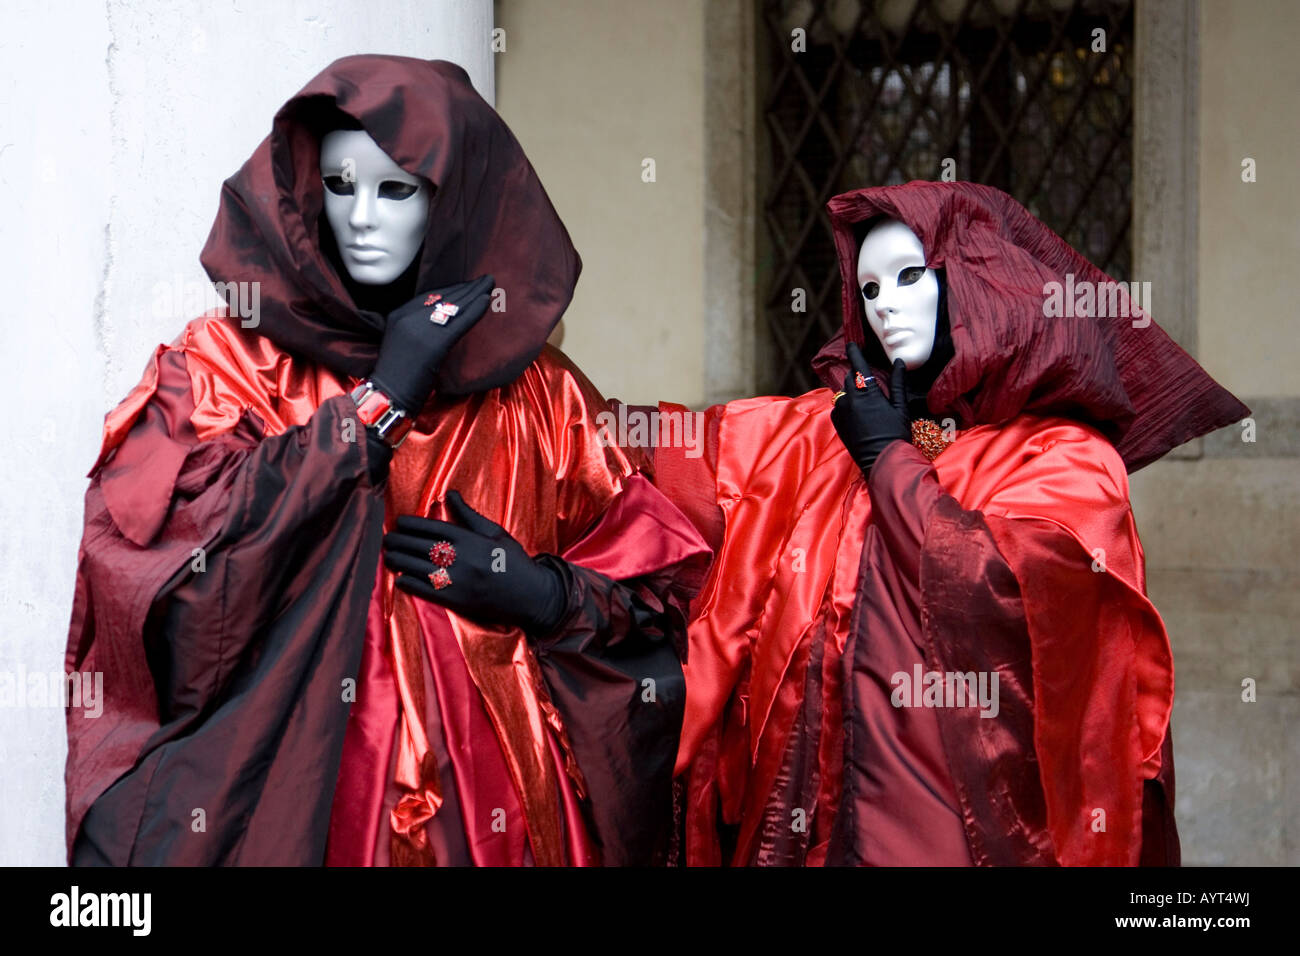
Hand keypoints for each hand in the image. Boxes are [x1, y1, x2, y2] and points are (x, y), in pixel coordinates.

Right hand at [369, 274, 494, 411]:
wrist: (389, 394)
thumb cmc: (396, 376)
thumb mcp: (402, 343)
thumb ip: (416, 329)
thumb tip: (440, 322)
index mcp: (398, 315)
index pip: (430, 295)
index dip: (452, 289)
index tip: (468, 285)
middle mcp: (407, 316)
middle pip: (443, 296)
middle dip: (466, 287)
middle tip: (486, 279)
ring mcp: (419, 329)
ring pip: (453, 305)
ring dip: (474, 293)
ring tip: (490, 283)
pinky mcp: (433, 343)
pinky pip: (458, 322)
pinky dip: (474, 311)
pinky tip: (486, 301)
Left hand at [383, 490, 568, 632]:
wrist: (531, 596)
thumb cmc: (513, 561)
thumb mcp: (495, 533)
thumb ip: (469, 515)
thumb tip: (450, 495)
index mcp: (470, 539)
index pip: (433, 528)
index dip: (412, 524)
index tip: (399, 522)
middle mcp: (461, 558)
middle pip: (421, 547)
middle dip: (400, 541)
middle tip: (387, 539)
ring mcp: (457, 580)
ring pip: (418, 568)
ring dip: (399, 561)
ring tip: (388, 555)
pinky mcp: (456, 600)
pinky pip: (425, 590)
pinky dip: (409, 583)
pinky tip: (400, 577)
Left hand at [830, 344, 910, 477]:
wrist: (881, 460)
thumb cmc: (896, 434)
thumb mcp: (901, 407)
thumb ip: (898, 383)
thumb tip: (899, 362)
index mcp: (869, 394)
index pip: (859, 366)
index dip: (854, 353)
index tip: (851, 344)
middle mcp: (851, 400)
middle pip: (850, 378)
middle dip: (857, 376)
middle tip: (867, 380)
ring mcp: (841, 411)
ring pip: (844, 392)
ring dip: (852, 392)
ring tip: (865, 402)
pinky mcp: (836, 422)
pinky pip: (839, 406)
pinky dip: (846, 405)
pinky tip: (858, 414)